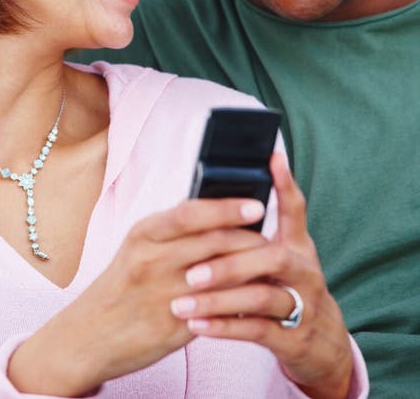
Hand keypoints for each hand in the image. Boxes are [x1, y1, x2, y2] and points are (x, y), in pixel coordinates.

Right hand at [7, 196, 267, 395]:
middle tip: (276, 237)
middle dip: (249, 239)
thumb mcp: (139, 245)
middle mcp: (152, 260)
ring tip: (273, 265)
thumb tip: (218, 208)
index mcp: (144, 234)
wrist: (91, 332)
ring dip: (250, 270)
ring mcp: (163, 295)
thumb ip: (174, 228)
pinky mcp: (173, 327)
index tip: (257, 204)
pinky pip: (215, 311)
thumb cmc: (123, 282)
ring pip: (220, 277)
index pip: (191, 213)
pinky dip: (238, 302)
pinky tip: (256, 297)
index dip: (226, 207)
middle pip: (212, 243)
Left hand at [168, 153, 352, 398]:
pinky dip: (224, 328)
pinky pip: (256, 331)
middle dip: (229, 264)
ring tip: (181, 303)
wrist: (321, 345)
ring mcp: (301, 305)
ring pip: (260, 299)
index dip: (285, 183)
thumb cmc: (288, 289)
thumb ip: (254, 235)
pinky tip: (196, 326)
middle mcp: (303, 272)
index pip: (295, 209)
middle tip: (191, 272)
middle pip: (271, 258)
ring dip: (218, 300)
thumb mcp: (282, 259)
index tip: (271, 157)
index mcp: (298, 246)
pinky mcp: (292, 338)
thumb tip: (216, 200)